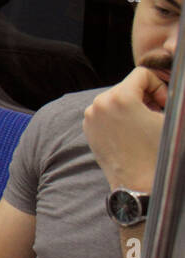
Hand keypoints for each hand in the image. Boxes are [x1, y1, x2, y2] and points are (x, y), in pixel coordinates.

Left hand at [83, 67, 167, 193]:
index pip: (141, 74)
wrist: (140, 183)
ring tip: (143, 125)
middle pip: (127, 85)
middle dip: (145, 97)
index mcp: (119, 97)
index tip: (164, 105)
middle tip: (156, 116)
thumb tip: (163, 94)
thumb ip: (166, 96)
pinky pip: (105, 111)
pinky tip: (130, 132)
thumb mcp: (169, 118)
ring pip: (116, 98)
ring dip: (132, 106)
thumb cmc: (159, 152)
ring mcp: (90, 116)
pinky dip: (118, 116)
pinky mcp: (88, 128)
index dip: (159, 87)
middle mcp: (99, 103)